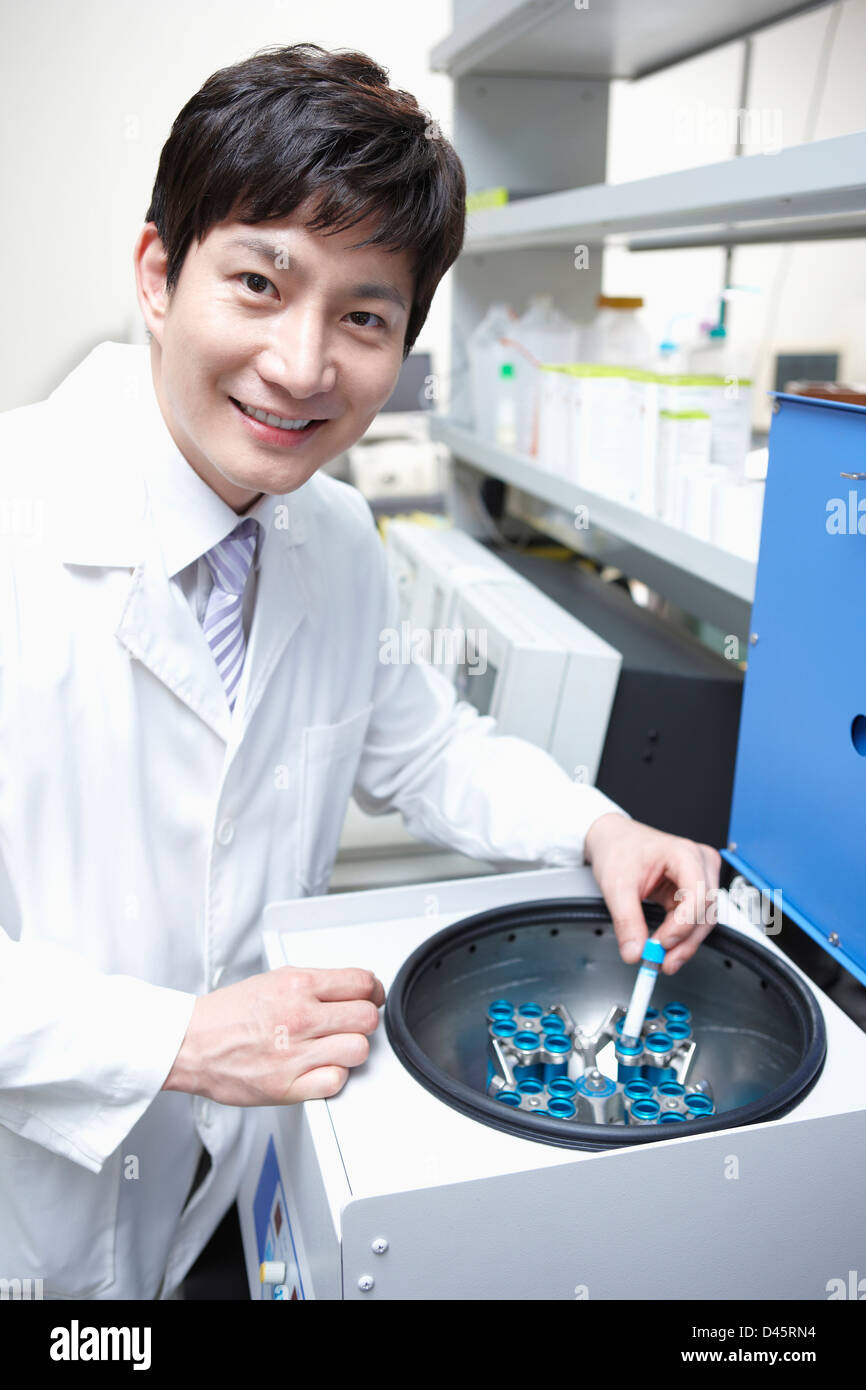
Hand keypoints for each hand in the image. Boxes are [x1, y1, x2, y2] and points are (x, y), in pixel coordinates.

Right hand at [162, 965, 384, 1104]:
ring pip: (359, 1049)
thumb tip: (351, 987)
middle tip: (351, 1023)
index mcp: (297, 986)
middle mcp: (300, 1017)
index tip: (370, 996)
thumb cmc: (227, 1014)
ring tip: (335, 1046)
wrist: (190, 1043)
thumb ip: (314, 984)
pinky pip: (336, 1081)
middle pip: (367, 1017)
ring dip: (351, 1048)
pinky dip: (334, 1076)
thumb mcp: (273, 980)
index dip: (372, 991)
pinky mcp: (288, 1086)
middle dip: (364, 1019)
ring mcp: (295, 1054)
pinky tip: (321, 1067)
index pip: (362, 982)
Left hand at [583, 813, 721, 974]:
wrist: (613, 839)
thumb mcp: (616, 886)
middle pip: (706, 911)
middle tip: (663, 962)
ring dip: (685, 942)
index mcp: (684, 854)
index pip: (698, 894)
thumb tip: (635, 951)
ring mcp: (700, 876)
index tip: (662, 943)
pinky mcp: (694, 889)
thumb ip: (626, 921)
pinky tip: (666, 947)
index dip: (683, 924)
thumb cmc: (619, 849)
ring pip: (705, 919)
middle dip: (685, 941)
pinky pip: (696, 918)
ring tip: (662, 959)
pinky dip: (682, 936)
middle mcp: (699, 863)